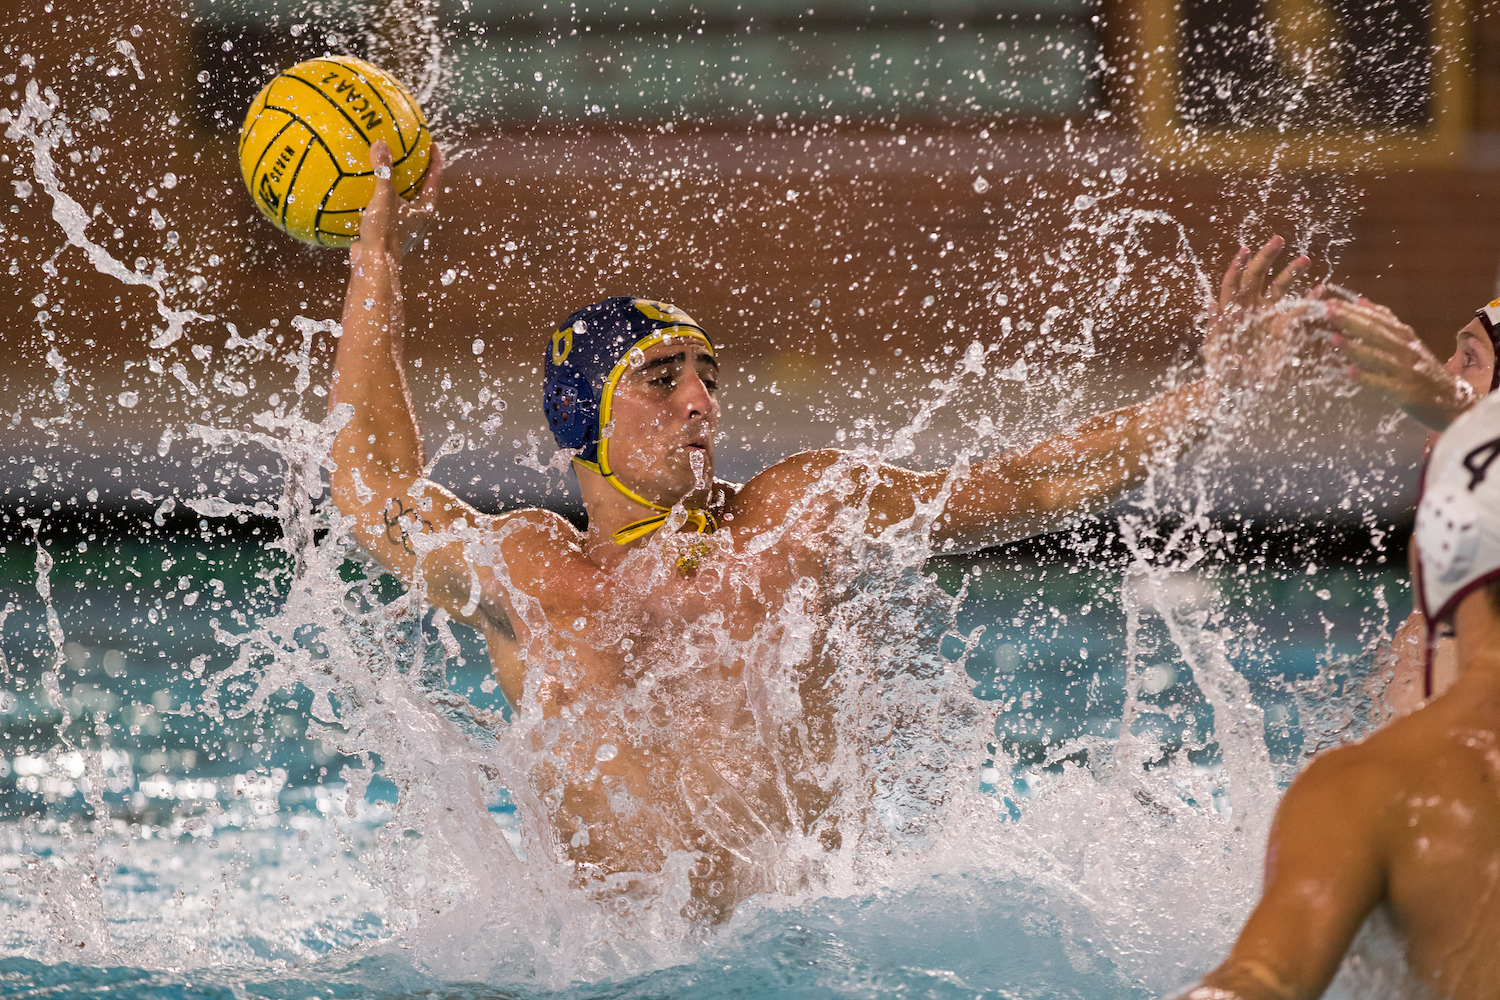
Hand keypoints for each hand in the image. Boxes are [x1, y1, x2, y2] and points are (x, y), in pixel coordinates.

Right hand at [352, 139, 443, 261]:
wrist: (372, 268)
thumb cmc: (384, 234)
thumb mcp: (384, 197)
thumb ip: (383, 171)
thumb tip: (380, 143)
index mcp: (425, 210)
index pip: (435, 179)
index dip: (435, 160)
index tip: (433, 144)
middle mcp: (418, 220)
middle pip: (422, 190)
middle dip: (417, 172)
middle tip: (412, 153)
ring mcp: (402, 229)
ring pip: (402, 203)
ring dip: (396, 187)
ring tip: (386, 170)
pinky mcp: (387, 236)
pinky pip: (383, 212)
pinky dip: (375, 199)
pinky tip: (359, 192)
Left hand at [1203, 236, 1309, 389]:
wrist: (1240, 390)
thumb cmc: (1223, 372)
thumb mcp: (1216, 353)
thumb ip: (1215, 330)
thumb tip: (1211, 305)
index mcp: (1230, 311)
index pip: (1233, 282)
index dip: (1238, 266)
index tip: (1246, 250)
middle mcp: (1249, 308)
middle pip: (1256, 276)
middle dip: (1266, 257)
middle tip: (1279, 240)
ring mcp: (1267, 316)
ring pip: (1278, 287)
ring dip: (1290, 272)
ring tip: (1305, 260)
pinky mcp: (1283, 328)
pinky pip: (1297, 310)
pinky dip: (1308, 299)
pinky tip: (1320, 289)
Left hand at [1320, 295, 1474, 430]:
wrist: (1453, 402)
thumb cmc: (1425, 372)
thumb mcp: (1408, 343)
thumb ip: (1386, 323)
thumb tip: (1361, 301)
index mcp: (1405, 337)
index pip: (1378, 320)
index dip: (1355, 311)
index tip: (1332, 303)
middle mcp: (1407, 350)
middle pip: (1377, 333)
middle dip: (1351, 321)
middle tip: (1328, 311)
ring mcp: (1407, 370)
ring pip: (1378, 355)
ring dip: (1355, 346)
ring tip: (1333, 338)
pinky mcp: (1406, 392)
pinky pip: (1383, 383)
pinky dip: (1367, 377)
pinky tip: (1349, 372)